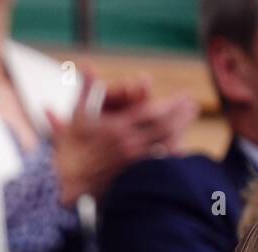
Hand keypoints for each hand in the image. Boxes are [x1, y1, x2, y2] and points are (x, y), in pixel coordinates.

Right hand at [48, 69, 197, 204]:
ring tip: (189, 121)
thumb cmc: (69, 148)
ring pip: (164, 144)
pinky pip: (157, 163)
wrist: (63, 182)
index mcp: (116, 128)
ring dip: (181, 131)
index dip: (172, 104)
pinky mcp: (131, 175)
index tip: (183, 97)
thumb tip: (85, 64)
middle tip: (193, 106)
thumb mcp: (75, 117)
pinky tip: (179, 146)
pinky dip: (171, 154)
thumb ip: (86, 89)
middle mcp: (126, 144)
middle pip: (164, 127)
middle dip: (182, 116)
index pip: (152, 112)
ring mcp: (130, 161)